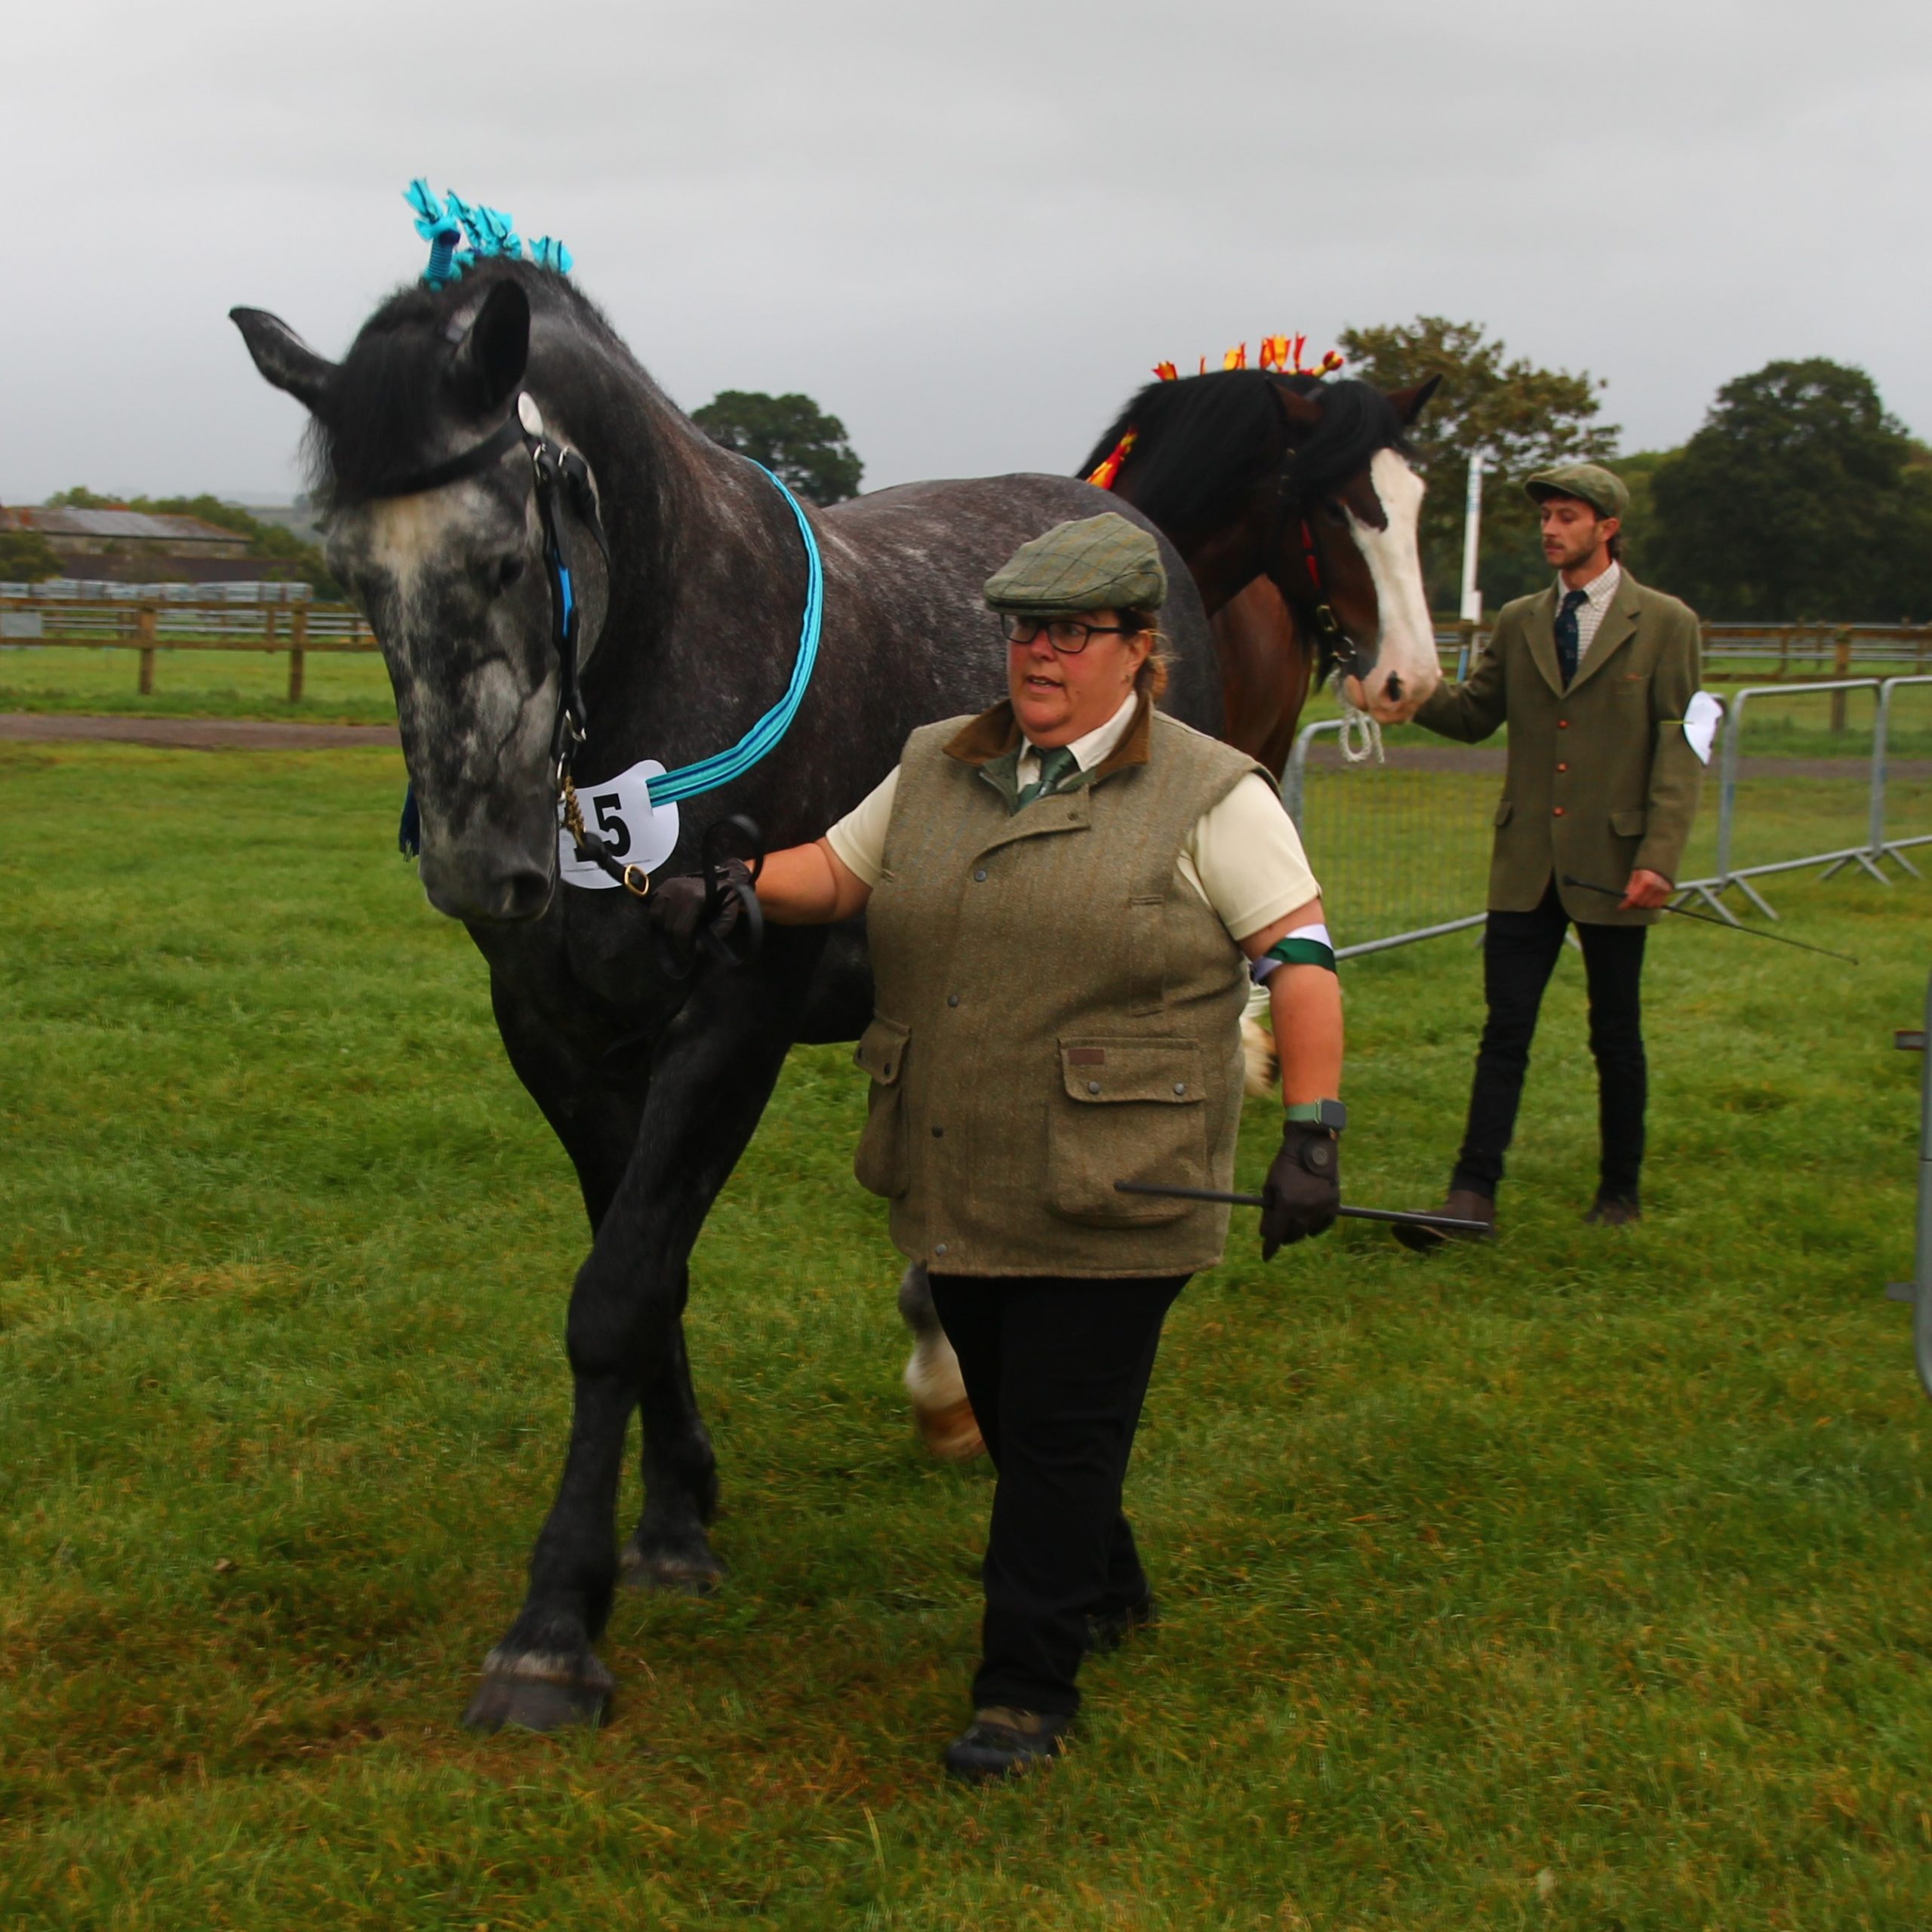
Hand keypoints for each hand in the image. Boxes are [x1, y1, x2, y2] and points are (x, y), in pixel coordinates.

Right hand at [646, 858, 752, 959]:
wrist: (722, 879)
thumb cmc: (724, 901)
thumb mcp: (727, 919)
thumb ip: (715, 935)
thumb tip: (698, 951)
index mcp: (696, 898)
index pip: (681, 929)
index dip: (683, 946)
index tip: (688, 954)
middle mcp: (679, 890)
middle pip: (669, 925)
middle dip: (675, 940)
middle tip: (683, 948)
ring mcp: (669, 886)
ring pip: (657, 916)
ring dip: (665, 929)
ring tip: (676, 935)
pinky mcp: (663, 885)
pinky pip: (654, 907)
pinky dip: (659, 918)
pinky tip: (669, 923)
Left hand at [1260, 1122, 1339, 1258]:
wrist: (1313, 1146)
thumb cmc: (1286, 1164)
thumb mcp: (1270, 1186)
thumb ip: (1268, 1210)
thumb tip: (1266, 1232)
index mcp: (1287, 1205)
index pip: (1276, 1235)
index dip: (1270, 1248)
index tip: (1266, 1256)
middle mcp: (1305, 1210)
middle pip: (1292, 1236)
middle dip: (1283, 1236)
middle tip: (1279, 1231)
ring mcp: (1321, 1208)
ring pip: (1307, 1232)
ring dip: (1299, 1230)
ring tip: (1294, 1220)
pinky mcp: (1334, 1204)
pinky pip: (1323, 1225)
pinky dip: (1314, 1225)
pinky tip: (1308, 1219)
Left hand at [1620, 868, 1672, 910]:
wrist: (1661, 862)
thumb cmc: (1645, 868)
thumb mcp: (1636, 875)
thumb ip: (1631, 888)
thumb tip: (1625, 900)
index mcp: (1647, 881)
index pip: (1635, 898)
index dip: (1627, 903)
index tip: (1621, 907)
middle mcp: (1656, 886)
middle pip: (1642, 903)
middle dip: (1634, 904)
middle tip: (1629, 903)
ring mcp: (1663, 889)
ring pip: (1650, 905)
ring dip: (1642, 905)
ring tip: (1637, 900)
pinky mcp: (1668, 891)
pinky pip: (1658, 904)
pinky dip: (1651, 904)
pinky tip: (1646, 899)